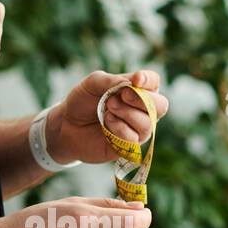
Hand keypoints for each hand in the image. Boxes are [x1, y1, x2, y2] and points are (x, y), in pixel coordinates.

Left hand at [44, 70, 169, 165]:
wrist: (66, 125)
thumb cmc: (82, 101)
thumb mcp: (93, 83)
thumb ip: (113, 80)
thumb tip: (134, 83)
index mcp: (137, 91)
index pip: (153, 82)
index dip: (148, 80)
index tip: (135, 80)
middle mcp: (143, 110)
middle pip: (161, 105)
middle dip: (142, 99)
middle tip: (120, 96)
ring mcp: (138, 130)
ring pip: (148, 123)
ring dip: (126, 113)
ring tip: (107, 109)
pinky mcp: (129, 147)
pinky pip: (134, 138)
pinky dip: (119, 128)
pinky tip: (106, 124)